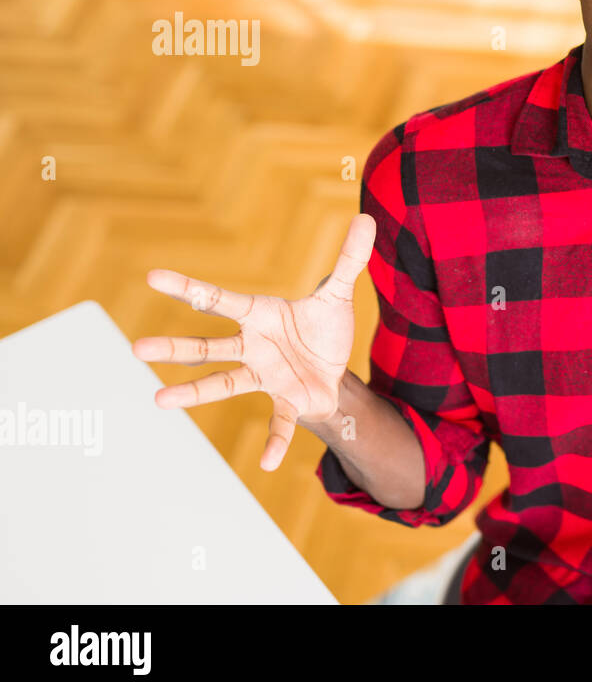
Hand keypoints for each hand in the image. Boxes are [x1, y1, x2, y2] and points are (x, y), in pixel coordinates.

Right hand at [132, 214, 376, 470]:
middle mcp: (253, 347)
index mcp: (260, 315)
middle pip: (208, 346)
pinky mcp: (287, 400)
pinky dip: (275, 441)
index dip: (188, 289)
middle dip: (174, 349)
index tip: (153, 277)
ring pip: (224, 383)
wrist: (335, 369)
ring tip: (158, 401)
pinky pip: (278, 422)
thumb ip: (349, 259)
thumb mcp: (339, 294)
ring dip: (194, 393)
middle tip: (134, 348)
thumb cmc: (323, 330)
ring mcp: (265, 375)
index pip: (218, 300)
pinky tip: (266, 463)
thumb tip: (366, 218)